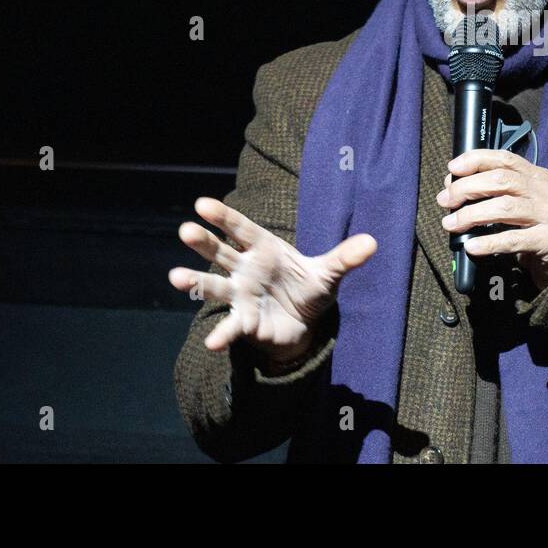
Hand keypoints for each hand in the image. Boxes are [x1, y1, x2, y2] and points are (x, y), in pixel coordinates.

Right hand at [168, 197, 375, 367]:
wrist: (304, 324)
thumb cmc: (309, 288)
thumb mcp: (329, 273)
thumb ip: (346, 257)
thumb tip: (373, 243)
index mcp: (264, 249)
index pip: (241, 229)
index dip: (223, 217)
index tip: (201, 203)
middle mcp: (245, 268)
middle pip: (220, 252)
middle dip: (203, 242)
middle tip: (185, 230)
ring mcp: (240, 295)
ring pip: (213, 286)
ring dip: (194, 282)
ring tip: (174, 277)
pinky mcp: (244, 321)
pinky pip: (230, 326)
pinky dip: (222, 334)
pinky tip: (213, 343)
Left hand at [437, 149, 547, 292]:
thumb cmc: (535, 227)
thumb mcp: (521, 202)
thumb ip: (495, 191)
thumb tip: (454, 187)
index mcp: (538, 176)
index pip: (505, 159)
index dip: (476, 160)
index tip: (452, 169)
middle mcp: (546, 191)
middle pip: (502, 180)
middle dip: (467, 188)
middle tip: (446, 200)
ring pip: (505, 207)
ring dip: (472, 215)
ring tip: (451, 224)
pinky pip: (513, 239)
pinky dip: (488, 242)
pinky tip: (471, 246)